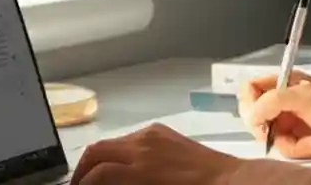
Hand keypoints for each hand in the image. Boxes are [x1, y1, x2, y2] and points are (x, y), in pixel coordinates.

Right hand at [71, 123, 239, 184]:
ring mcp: (152, 135)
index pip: (96, 174)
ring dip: (99, 158)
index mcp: (139, 169)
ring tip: (96, 176)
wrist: (228, 182)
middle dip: (82, 169)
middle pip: (96, 151)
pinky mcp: (162, 131)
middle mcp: (142, 146)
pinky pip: (131, 137)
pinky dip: (119, 150)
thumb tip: (104, 184)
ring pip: (111, 141)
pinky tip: (122, 164)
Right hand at [237, 70, 310, 159]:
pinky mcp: (301, 143)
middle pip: (255, 116)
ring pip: (271, 138)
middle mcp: (286, 102)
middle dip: (268, 128)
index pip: (251, 89)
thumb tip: (251, 116)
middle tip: (275, 131)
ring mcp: (293, 123)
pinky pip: (287, 151)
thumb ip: (272, 101)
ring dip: (293, 142)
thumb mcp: (305, 97)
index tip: (259, 116)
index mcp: (286, 83)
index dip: (250, 103)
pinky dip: (303, 149)